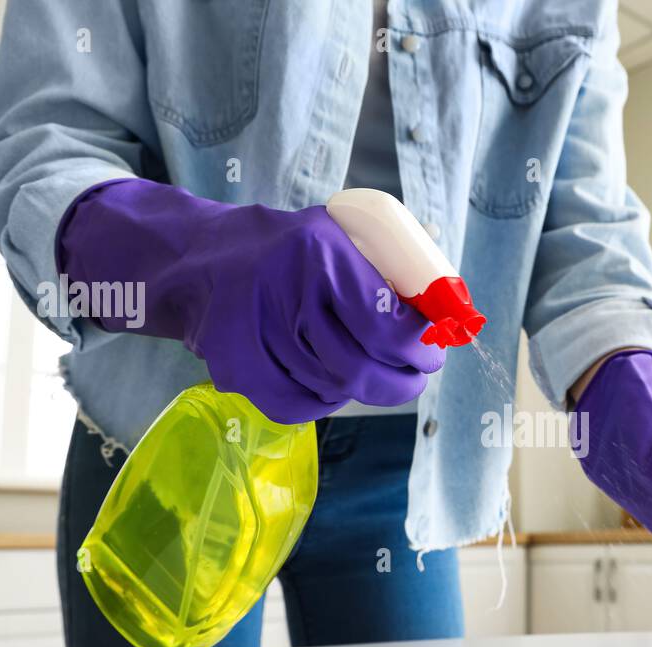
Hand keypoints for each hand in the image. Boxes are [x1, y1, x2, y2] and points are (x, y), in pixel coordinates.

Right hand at [56, 179, 442, 422]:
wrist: (201, 261)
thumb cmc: (288, 249)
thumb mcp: (339, 234)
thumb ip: (388, 266)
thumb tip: (450, 309)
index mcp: (322, 255)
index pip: (388, 326)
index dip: (420, 350)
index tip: (433, 352)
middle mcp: (287, 294)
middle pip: (361, 369)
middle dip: (401, 382)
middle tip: (416, 376)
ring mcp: (257, 335)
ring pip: (332, 390)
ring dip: (364, 389)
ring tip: (374, 374)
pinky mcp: (237, 368)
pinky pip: (298, 406)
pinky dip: (324, 402)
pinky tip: (334, 385)